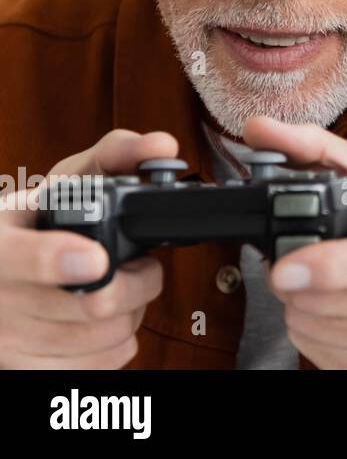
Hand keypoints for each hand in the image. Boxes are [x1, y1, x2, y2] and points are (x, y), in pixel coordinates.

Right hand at [0, 129, 174, 367]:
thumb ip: (112, 157)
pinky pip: (101, 364)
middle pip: (92, 304)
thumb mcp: (61, 182)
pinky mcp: (29, 371)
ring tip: (123, 287)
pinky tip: (107, 318)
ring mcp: (10, 342)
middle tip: (139, 263)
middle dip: (139, 280)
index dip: (58, 260)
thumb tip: (161, 146)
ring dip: (133, 311)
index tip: (96, 258)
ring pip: (105, 337)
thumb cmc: (35, 225)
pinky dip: (120, 340)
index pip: (16, 258)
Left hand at [242, 117, 346, 368]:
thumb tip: (260, 129)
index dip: (328, 268)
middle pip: (331, 301)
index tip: (285, 270)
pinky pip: (323, 354)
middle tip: (300, 263)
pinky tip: (332, 311)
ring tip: (320, 285)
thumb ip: (317, 151)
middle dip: (298, 282)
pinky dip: (314, 333)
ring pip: (319, 328)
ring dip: (302, 306)